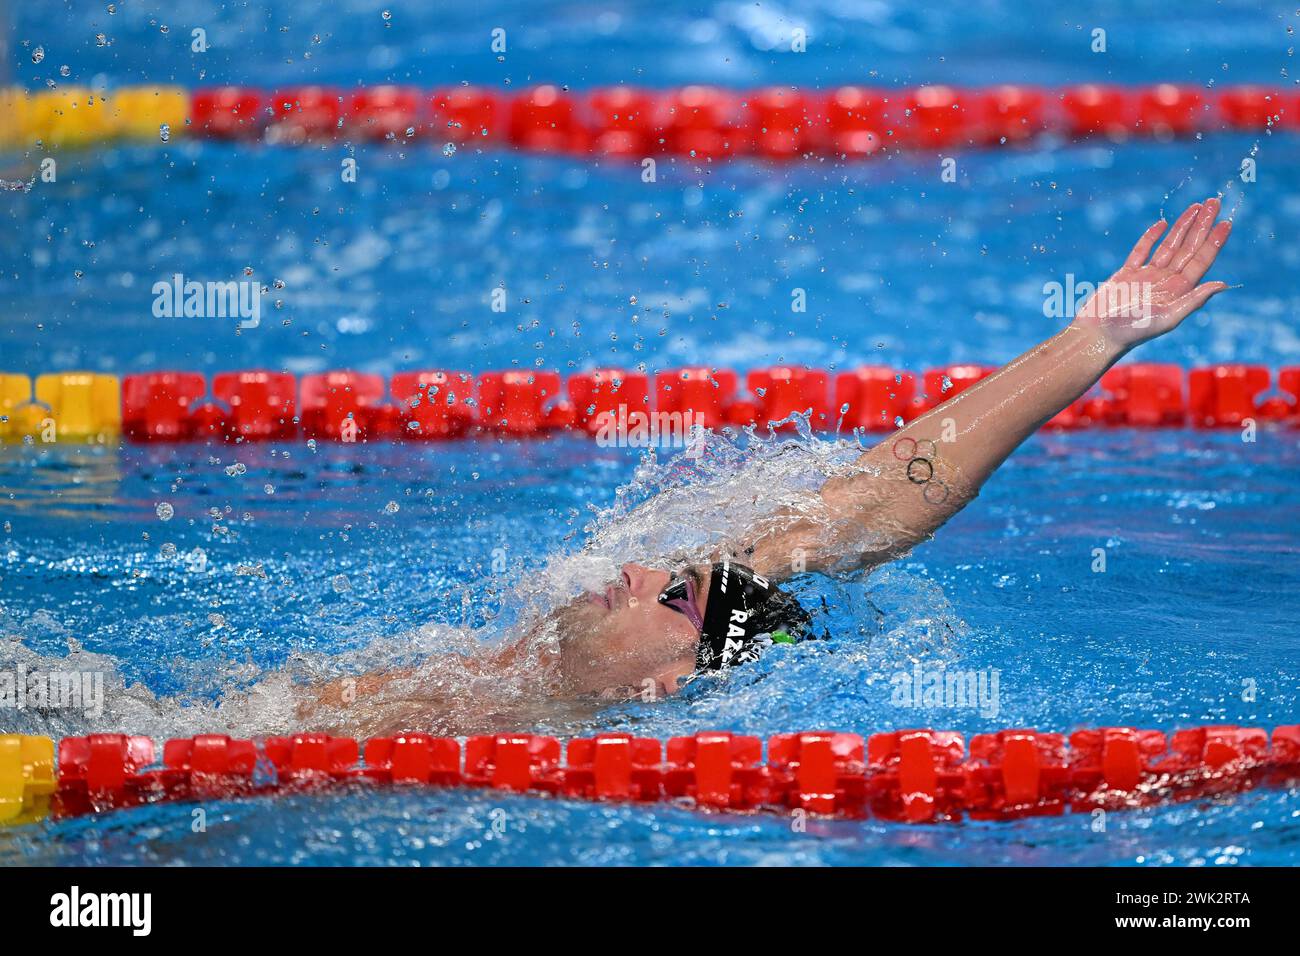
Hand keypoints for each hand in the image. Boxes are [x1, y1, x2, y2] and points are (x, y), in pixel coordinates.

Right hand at [1072, 197, 1231, 352]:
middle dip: (1202, 224)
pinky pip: (1141, 250)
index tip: (1226, 221)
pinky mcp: (1125, 274)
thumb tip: (1223, 284)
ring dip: (1182, 225)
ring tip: (1196, 206)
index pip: (1201, 260)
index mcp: (1178, 291)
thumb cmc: (1131, 331)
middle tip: (1214, 201)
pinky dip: (1150, 236)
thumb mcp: (1167, 317)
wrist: (1098, 335)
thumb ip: (1194, 300)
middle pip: (1189, 248)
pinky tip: (1162, 223)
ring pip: (1169, 245)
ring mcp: (1146, 276)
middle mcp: (1165, 282)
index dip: (1214, 241)